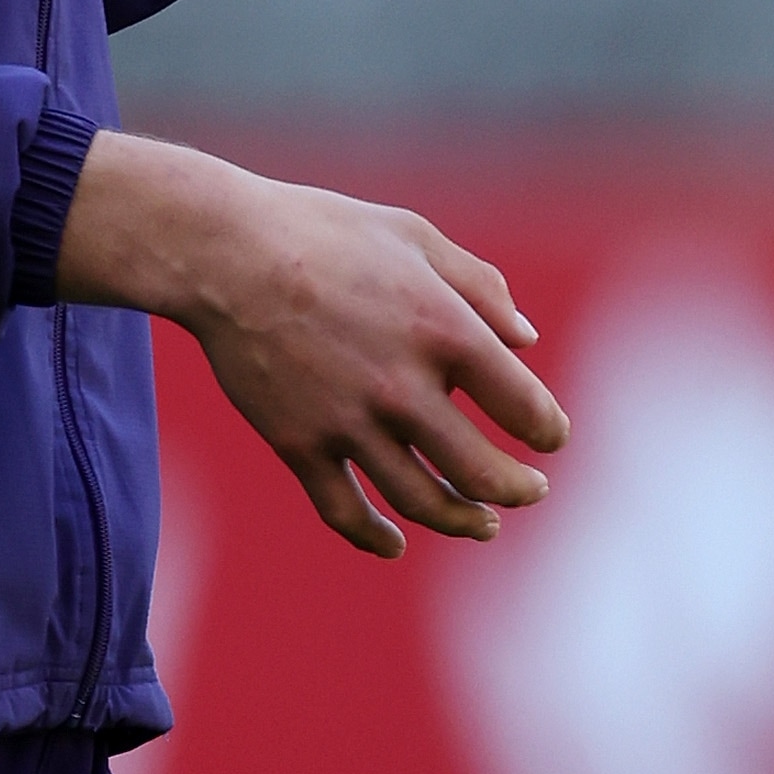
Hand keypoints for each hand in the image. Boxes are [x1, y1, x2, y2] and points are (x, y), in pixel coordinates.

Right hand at [53, 132, 568, 558]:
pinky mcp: (299, 443)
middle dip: (519, 490)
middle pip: (482, 473)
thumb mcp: (412, 235)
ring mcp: (348, 421)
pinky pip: (344, 511)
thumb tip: (527, 340)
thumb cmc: (323, 232)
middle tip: (531, 491)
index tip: (550, 437)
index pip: (525, 407)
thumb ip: (479, 284)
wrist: (222, 252)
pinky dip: (375, 537)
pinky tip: (394, 542)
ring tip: (484, 524)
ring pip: (423, 502)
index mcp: (443, 328)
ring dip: (464, 521)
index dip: (549, 431)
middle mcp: (402, 385)